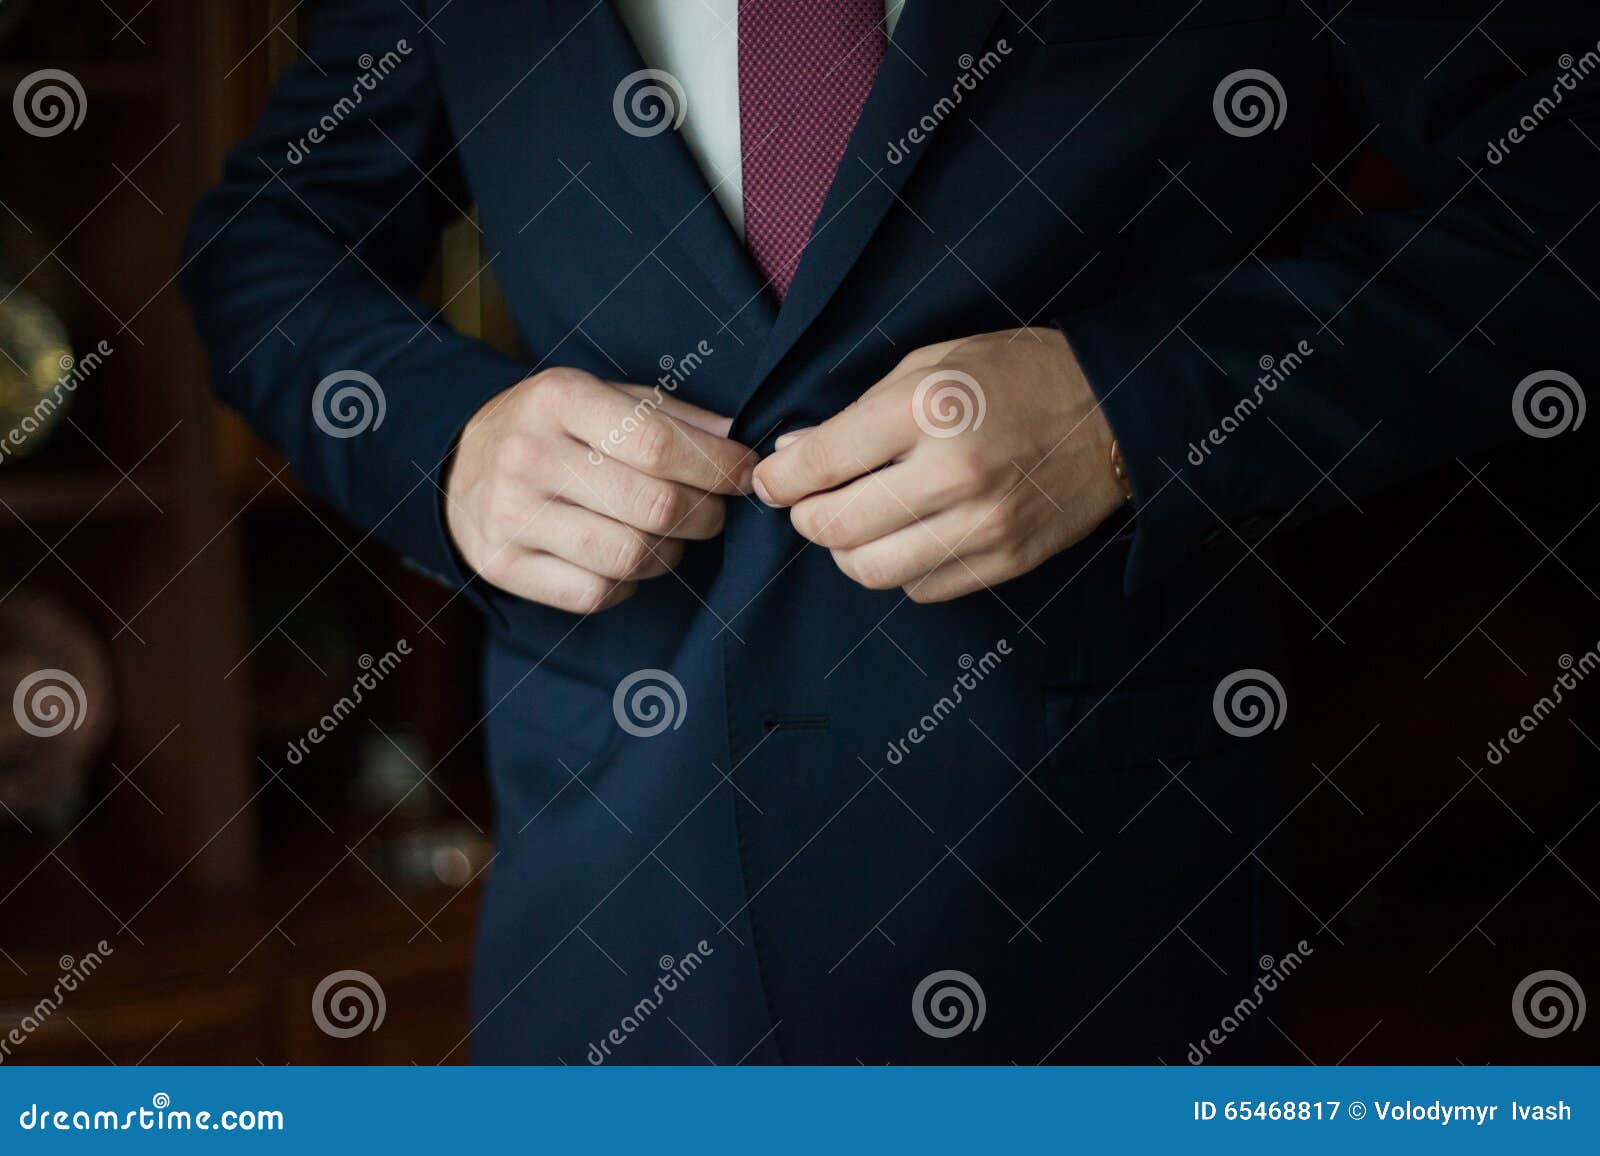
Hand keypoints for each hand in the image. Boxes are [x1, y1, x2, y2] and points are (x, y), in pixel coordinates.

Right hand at [446, 367, 756, 612]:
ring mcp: (510, 515)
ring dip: (672, 554)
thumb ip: (670, 415)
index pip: (658, 444)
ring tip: (672, 538)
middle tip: (713, 513)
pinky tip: (627, 562)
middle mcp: (528, 455)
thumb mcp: (601, 397)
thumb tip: (737, 441)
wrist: (458, 466)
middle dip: (706, 515)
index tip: (745, 476)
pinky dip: (629, 584)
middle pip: (653, 506)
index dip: (717, 467)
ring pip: (630, 557)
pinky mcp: (502, 565)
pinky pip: (596, 593)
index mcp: (558, 399)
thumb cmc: (552, 430)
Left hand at [751, 328, 1125, 602]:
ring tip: (857, 522)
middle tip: (809, 502)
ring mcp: (981, 525)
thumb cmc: (1014, 375)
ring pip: (870, 570)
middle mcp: (951, 473)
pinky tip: (908, 536)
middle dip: (805, 517)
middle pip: (834, 528)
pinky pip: (919, 588)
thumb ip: (857, 413)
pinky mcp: (1004, 561)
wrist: (1113, 407)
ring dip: (847, 551)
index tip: (770, 481)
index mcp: (926, 409)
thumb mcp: (930, 363)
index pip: (818, 465)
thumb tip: (793, 454)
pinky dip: (899, 569)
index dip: (778, 479)